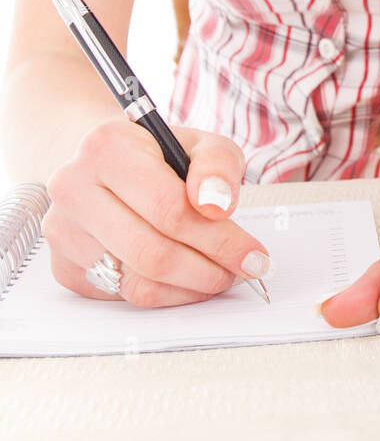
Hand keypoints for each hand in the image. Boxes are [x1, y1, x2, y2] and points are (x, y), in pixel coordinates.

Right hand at [43, 118, 271, 305]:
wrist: (104, 165)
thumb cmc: (157, 156)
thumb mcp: (199, 144)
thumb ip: (218, 165)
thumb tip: (216, 205)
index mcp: (107, 147)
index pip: (170, 209)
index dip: (220, 239)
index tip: (254, 254)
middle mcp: (74, 187)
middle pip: (153, 252)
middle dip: (209, 269)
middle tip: (241, 271)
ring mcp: (63, 230)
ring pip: (137, 283)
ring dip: (190, 288)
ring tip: (218, 275)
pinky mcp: (63, 265)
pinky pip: (122, 297)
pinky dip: (165, 296)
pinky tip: (185, 279)